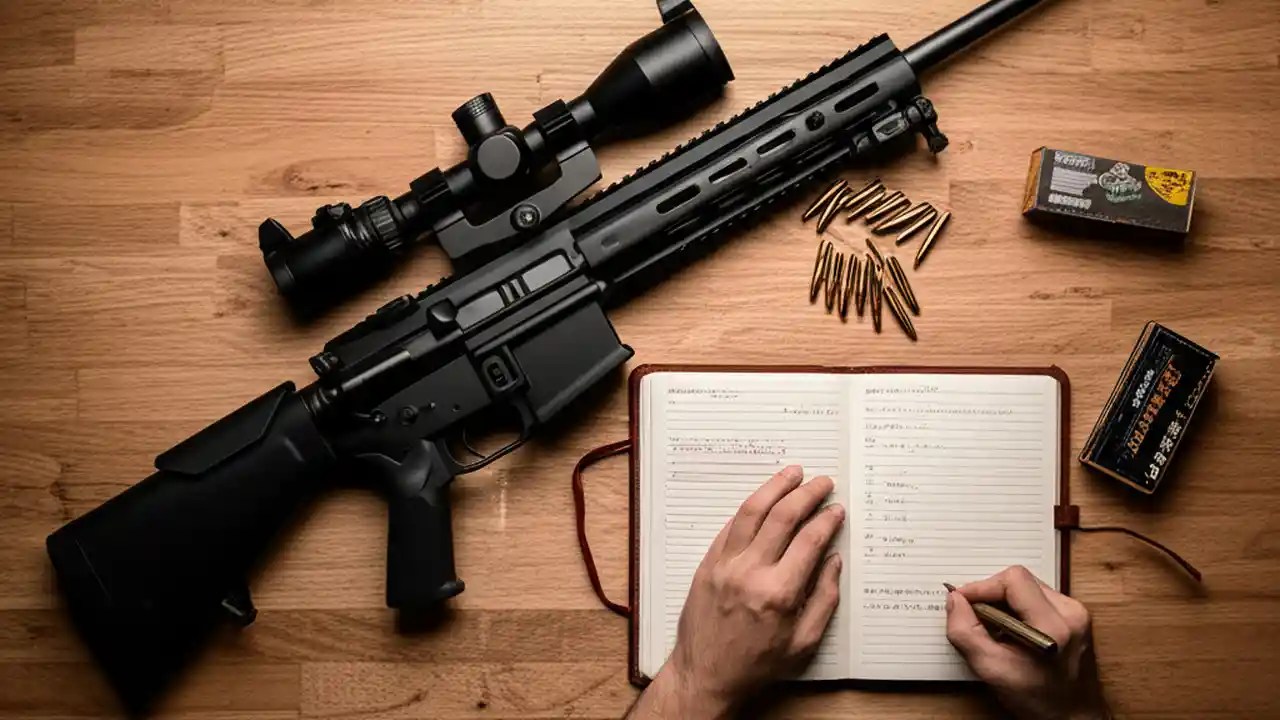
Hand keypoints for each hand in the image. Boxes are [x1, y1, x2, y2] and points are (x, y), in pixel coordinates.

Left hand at [628, 466, 844, 718]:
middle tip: (821, 482)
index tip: (836, 510)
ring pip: (752, 512)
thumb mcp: (803, 642)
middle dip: (806, 494)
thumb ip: (824, 599)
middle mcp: (751, 572)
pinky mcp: (708, 564)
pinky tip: (762, 499)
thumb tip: (834, 561)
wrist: (706, 674)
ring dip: (774, 487)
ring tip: (792, 473)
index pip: (809, 541)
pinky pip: (729, 527)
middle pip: (783, 517)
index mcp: (779, 593)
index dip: (827, 520)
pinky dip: (749, 509)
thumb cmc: (757, 665)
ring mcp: (725, 565)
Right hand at [946, 566, 1110, 719]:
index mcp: (1054, 625)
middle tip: (976, 616)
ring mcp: (1076, 614)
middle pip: (1020, 580)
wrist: (1074, 719)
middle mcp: (1071, 613)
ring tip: (994, 627)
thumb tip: (955, 601)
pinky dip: (1018, 608)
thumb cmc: (1040, 701)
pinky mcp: (1076, 618)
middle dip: (992, 593)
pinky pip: (1038, 598)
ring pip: (1028, 586)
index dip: (981, 586)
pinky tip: (1011, 630)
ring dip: (1004, 601)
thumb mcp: (992, 670)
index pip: (1013, 580)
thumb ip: (966, 632)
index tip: (962, 601)